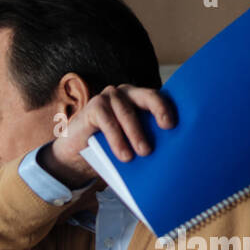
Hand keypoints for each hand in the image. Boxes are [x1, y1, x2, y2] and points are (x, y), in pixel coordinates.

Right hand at [43, 84, 175, 187]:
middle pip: (147, 97)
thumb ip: (143, 138)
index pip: (158, 98)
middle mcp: (126, 93)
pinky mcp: (93, 107)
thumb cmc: (106, 149)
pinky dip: (117, 139)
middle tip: (166, 127)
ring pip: (127, 113)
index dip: (168, 108)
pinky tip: (123, 154)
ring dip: (136, 134)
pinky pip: (108, 122)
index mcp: (139, 99)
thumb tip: (166, 152)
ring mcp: (108, 97)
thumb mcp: (129, 142)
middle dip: (158, 110)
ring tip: (144, 153)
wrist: (75, 156)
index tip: (174, 124)